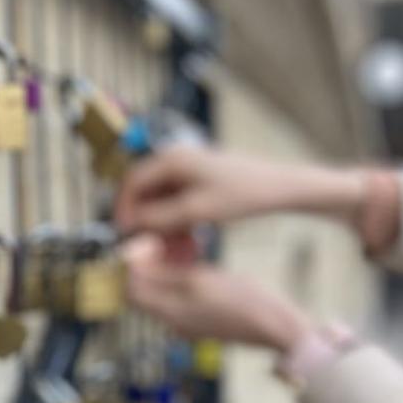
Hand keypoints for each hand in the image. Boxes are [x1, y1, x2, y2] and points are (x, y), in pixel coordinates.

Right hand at [115, 148, 364, 233]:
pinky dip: (173, 217)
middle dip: (141, 216)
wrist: (279, 187)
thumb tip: (130, 226)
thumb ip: (159, 218)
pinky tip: (182, 237)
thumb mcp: (197, 211)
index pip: (132, 182)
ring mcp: (187, 168)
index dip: (123, 208)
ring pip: (159, 197)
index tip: (123, 232)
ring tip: (165, 243)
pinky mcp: (198, 178)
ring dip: (158, 220)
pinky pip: (175, 199)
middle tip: (141, 241)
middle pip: (143, 189)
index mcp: (171, 160)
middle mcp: (175, 159)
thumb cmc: (242, 194)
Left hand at [122, 235, 311, 351]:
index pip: (132, 289)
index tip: (145, 244)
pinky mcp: (202, 321)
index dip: (133, 264)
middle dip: (149, 264)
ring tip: (181, 250)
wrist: (277, 327)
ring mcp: (188, 323)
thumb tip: (132, 264)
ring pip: (163, 292)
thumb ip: (164, 273)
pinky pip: (179, 298)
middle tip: (162, 243)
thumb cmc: (245, 302)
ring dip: (165, 269)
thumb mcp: (201, 279)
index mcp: (169, 313)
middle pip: (145, 290)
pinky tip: (196, 263)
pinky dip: (179, 279)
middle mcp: (173, 322)